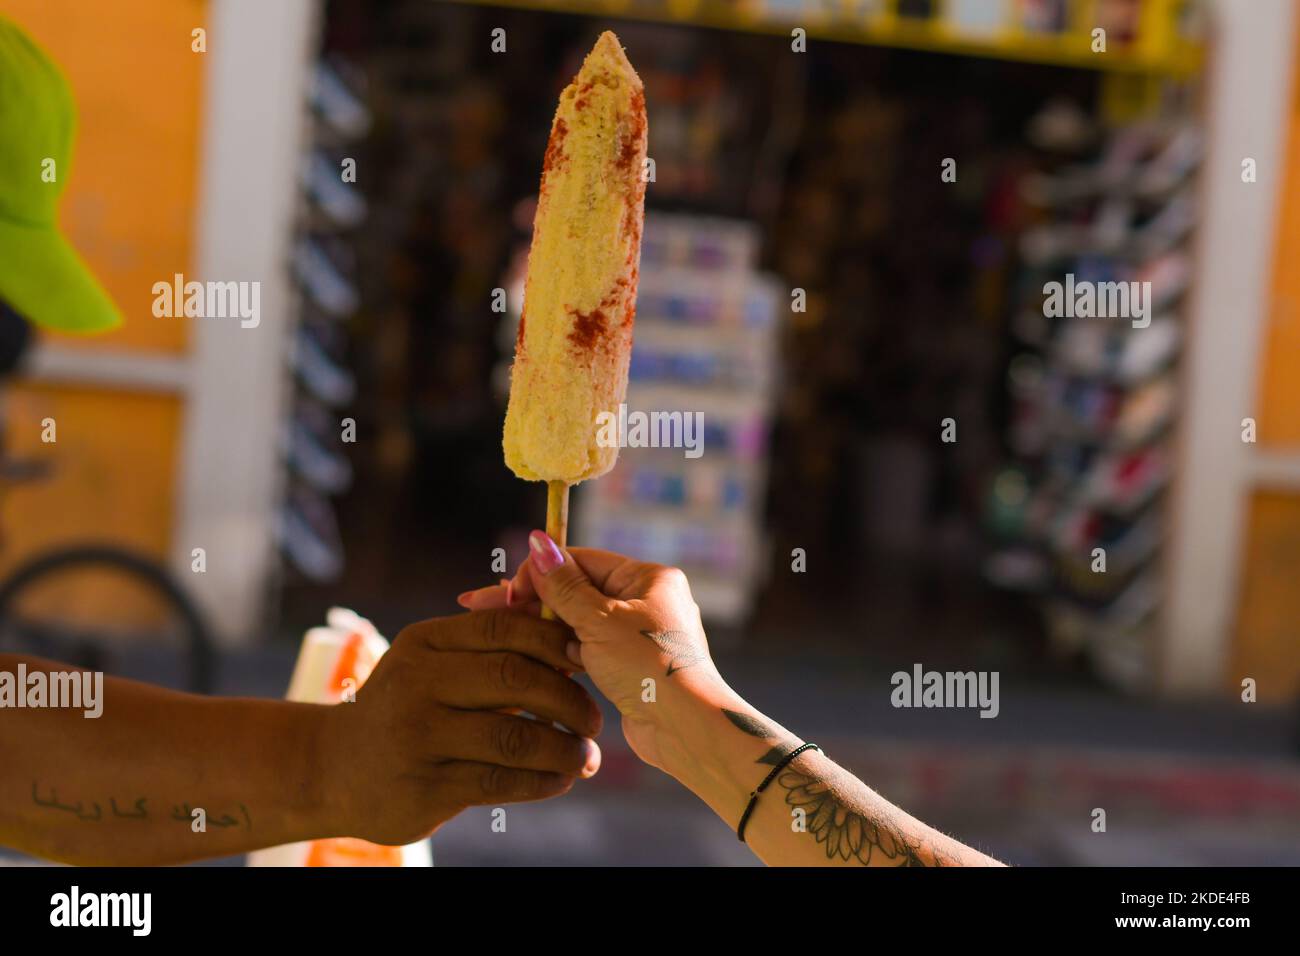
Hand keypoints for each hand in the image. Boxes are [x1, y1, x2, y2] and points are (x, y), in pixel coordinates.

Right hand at [319, 609, 602, 845]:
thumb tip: (565, 625)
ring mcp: (418, 736)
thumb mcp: (431, 661)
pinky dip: (542, 780)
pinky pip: (501, 781)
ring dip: (563, 746)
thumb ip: (487, 642)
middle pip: (514, 677)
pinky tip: (559, 778)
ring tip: (585, 755)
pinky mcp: (425, 787)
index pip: (503, 627)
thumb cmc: (405, 707)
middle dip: (568, 697)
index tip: (586, 658)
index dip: (554, 640)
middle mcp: (417, 682)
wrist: (334, 769)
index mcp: (425, 641)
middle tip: (592, 717)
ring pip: (514, 735)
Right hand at [458, 533, 723, 771]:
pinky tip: (531, 657)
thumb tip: (538, 541)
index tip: (505, 591)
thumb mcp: (599, 621)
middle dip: (534, 600)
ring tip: (501, 631)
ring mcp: (639, 635)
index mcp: (648, 578)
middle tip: (482, 607)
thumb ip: (564, 586)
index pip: (581, 561)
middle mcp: (647, 601)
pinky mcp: (631, 666)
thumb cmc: (650, 668)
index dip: (539, 573)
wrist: (686, 730)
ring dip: (545, 628)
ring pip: (580, 623)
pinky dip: (562, 652)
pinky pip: (588, 650)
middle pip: (578, 591)